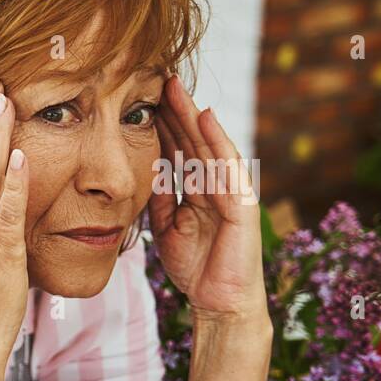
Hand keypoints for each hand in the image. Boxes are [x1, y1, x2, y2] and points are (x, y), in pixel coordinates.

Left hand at [152, 75, 267, 323]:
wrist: (218, 301)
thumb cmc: (195, 267)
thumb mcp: (165, 228)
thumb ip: (158, 200)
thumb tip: (143, 173)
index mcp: (196, 189)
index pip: (176, 149)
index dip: (160, 125)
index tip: (138, 99)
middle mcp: (214, 183)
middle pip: (191, 140)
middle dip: (174, 110)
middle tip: (155, 78)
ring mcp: (230, 189)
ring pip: (207, 145)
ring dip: (192, 115)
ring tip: (175, 87)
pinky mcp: (242, 200)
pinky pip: (228, 165)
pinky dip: (217, 140)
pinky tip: (204, 116)